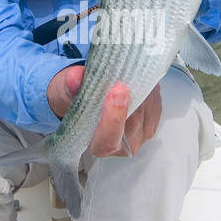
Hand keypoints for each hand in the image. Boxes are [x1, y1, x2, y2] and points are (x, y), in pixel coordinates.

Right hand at [47, 65, 161, 156]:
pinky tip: (135, 82)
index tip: (116, 92)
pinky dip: (147, 90)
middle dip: (130, 97)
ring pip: (146, 110)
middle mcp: (123, 146)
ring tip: (126, 76)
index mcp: (99, 145)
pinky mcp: (153, 122)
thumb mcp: (66, 93)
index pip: (109, 140)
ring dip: (139, 90)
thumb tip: (74, 78)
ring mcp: (141, 135)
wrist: (91, 102)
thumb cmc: (78, 103)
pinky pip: (154, 103)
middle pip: (133, 121)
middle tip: (123, 74)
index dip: (114, 118)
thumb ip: (69, 86)